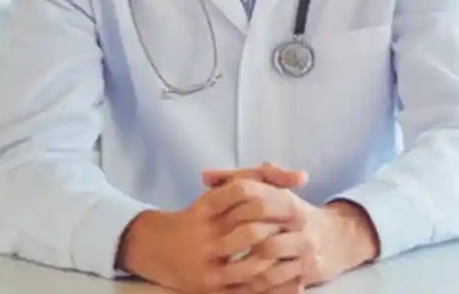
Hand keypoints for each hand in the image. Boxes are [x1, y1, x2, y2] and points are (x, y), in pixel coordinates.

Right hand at [117, 181, 305, 292]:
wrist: (155, 247)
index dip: (276, 200)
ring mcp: (207, 262)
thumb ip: (260, 178)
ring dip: (280, 261)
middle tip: (303, 234)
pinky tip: (294, 281)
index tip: (296, 207)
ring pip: (252, 263)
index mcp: (207, 206)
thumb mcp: (220, 191)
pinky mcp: (210, 286)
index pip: (245, 195)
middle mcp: (205, 234)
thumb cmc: (199, 216)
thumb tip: (304, 176)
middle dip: (282, 233)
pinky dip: (275, 287)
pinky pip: (247, 289)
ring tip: (297, 256)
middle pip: (253, 231)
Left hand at [203, 165, 380, 291]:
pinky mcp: (309, 270)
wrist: (335, 237)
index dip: (228, 208)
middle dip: (231, 244)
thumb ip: (237, 180)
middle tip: (210, 252)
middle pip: (257, 234)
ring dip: (241, 269)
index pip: (254, 199)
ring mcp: (305, 248)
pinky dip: (256, 285)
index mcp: (286, 199)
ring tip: (221, 271)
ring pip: (266, 262)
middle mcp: (299, 222)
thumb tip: (204, 176)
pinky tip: (238, 285)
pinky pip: (276, 282)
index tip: (207, 220)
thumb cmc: (289, 213)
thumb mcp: (269, 191)